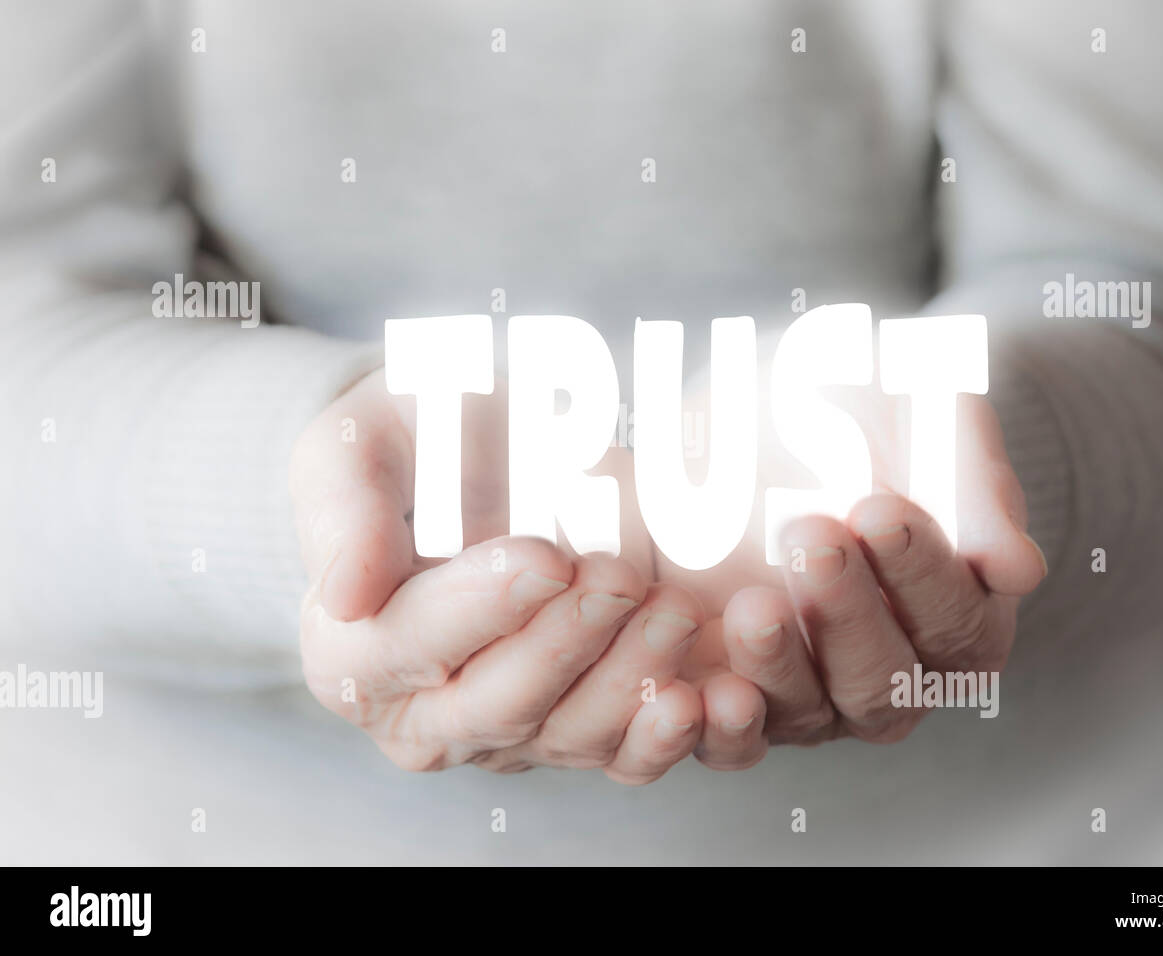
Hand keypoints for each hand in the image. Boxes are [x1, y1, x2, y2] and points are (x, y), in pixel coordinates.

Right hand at [289, 368, 717, 783]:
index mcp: (350, 653)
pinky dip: (666, 734)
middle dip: (567, 641)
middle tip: (620, 576)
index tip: (546, 557)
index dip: (481, 608)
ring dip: (630, 680)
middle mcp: (422, 714)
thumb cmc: (417, 440)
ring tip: (672, 610)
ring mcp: (506, 733)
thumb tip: (344, 595)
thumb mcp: (358, 444)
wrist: (493, 454)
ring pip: (570, 736)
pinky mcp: (577, 730)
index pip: (412, 646)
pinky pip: (622, 756)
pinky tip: (705, 695)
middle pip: (498, 704)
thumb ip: (343, 511)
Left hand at [663, 393, 1046, 746]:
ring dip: (780, 664)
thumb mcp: (920, 415)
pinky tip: (706, 689)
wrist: (745, 419)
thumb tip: (1018, 571)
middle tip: (811, 533)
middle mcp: (892, 672)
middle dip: (848, 613)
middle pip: (886, 679)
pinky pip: (732, 744)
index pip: (956, 618)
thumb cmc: (853, 412)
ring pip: (810, 712)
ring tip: (752, 603)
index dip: (921, 571)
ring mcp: (812, 696)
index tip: (876, 509)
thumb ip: (973, 484)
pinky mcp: (737, 700)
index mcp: (956, 614)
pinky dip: (721, 728)